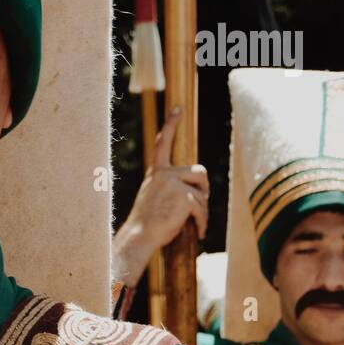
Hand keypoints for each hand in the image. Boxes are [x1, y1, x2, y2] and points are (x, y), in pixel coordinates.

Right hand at [112, 107, 208, 286]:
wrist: (139, 236)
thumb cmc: (148, 223)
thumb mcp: (157, 198)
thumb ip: (172, 187)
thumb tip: (200, 191)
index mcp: (156, 172)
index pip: (163, 143)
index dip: (171, 124)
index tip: (178, 108)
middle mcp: (164, 174)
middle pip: (200, 172)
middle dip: (204, 189)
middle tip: (199, 206)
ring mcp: (173, 184)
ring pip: (203, 192)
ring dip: (202, 209)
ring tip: (192, 222)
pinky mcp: (184, 197)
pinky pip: (202, 208)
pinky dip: (202, 222)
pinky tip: (197, 232)